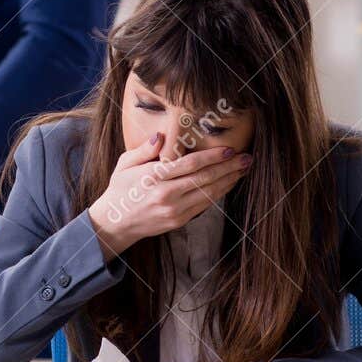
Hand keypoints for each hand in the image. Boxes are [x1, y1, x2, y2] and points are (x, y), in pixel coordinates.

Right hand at [87, 132, 251, 256]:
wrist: (114, 223)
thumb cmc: (120, 189)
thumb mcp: (124, 164)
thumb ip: (143, 150)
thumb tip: (161, 137)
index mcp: (153, 178)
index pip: (189, 164)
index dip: (212, 157)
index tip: (229, 149)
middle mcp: (166, 195)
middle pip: (205, 179)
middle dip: (229, 168)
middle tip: (247, 158)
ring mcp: (174, 210)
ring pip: (208, 193)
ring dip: (229, 181)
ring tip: (243, 170)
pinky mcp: (179, 221)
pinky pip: (204, 205)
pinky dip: (218, 193)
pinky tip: (227, 184)